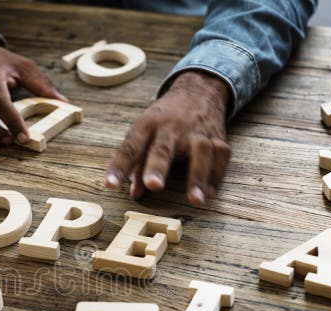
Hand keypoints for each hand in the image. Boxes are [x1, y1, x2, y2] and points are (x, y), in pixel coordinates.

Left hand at [104, 70, 230, 205]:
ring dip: (198, 175)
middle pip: (163, 147)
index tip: (110, 185)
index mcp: (147, 126)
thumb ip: (137, 165)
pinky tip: (209, 193)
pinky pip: (220, 155)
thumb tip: (134, 194)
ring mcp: (196, 131)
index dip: (119, 167)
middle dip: (158, 167)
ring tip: (195, 200)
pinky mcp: (217, 136)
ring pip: (200, 151)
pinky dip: (217, 175)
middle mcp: (171, 127)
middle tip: (153, 186)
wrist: (198, 89)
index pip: (130, 148)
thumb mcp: (145, 133)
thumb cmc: (164, 119)